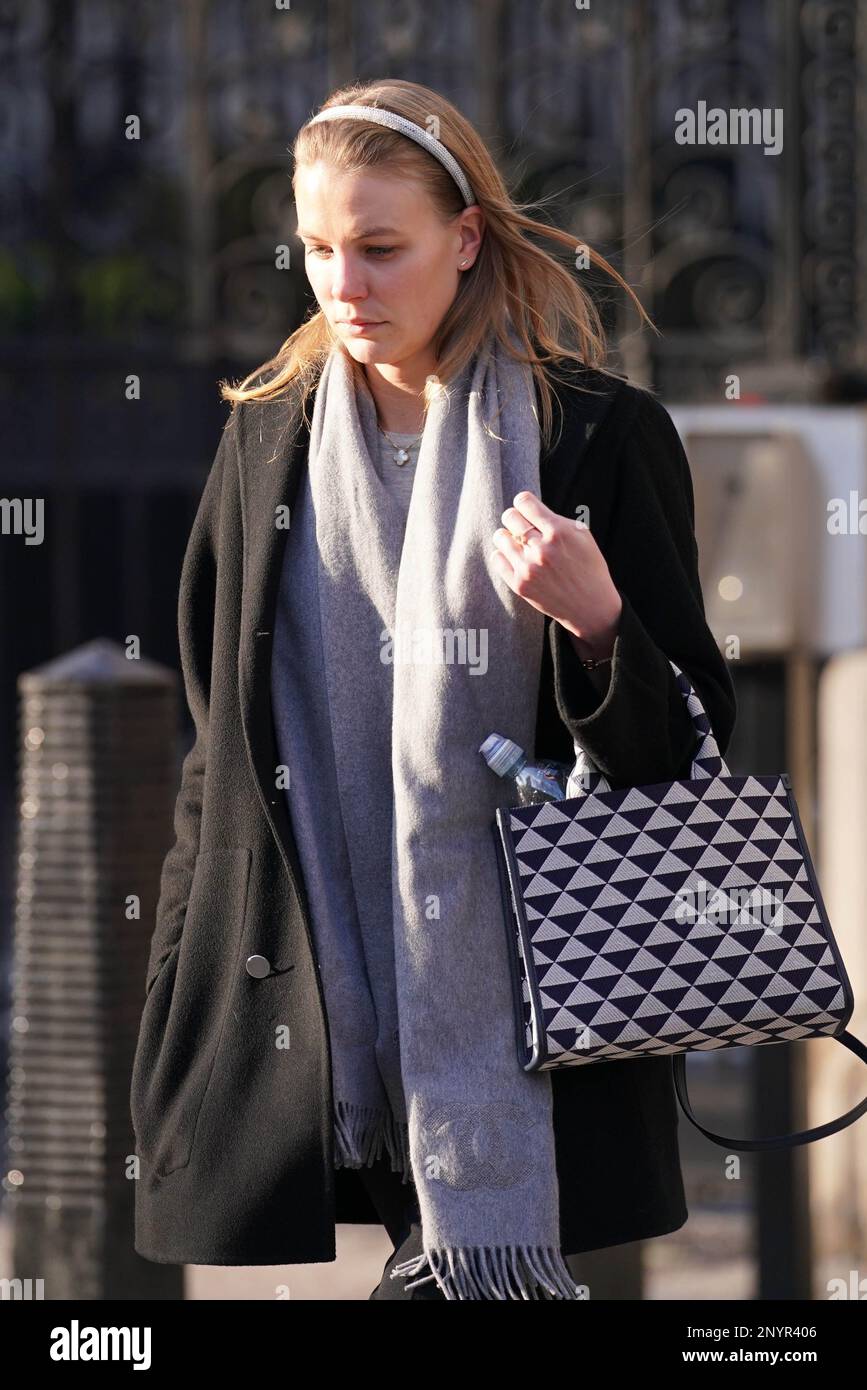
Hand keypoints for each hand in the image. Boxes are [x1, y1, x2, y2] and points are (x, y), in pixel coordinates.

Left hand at [489, 490, 621, 658]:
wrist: (591, 606)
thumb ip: (556, 519)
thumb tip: (528, 508)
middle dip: (515, 518)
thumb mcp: (582, 535)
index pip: (524, 502)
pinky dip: (503, 555)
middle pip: (509, 517)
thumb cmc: (588, 566)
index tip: (526, 508)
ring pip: (500, 537)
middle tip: (521, 526)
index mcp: (559, 532)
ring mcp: (529, 568)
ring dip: (507, 536)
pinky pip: (496, 558)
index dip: (523, 502)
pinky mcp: (520, 585)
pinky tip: (515, 557)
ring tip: (518, 543)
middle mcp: (542, 549)